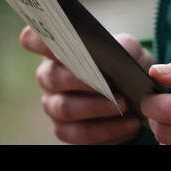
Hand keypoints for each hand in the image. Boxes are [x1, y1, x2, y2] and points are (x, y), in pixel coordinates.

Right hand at [20, 25, 152, 143]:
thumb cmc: (124, 63)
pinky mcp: (64, 129)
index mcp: (57, 50)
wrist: (134, 93)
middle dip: (82, 80)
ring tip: (124, 104)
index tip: (51, 38)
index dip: (38, 40)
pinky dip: (107, 129)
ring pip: (66, 108)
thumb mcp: (127, 49)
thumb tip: (115, 53)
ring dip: (97, 107)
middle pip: (53, 77)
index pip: (35, 40)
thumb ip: (120, 45)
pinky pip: (80, 132)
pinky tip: (128, 123)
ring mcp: (53, 104)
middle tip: (110, 83)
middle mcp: (48, 76)